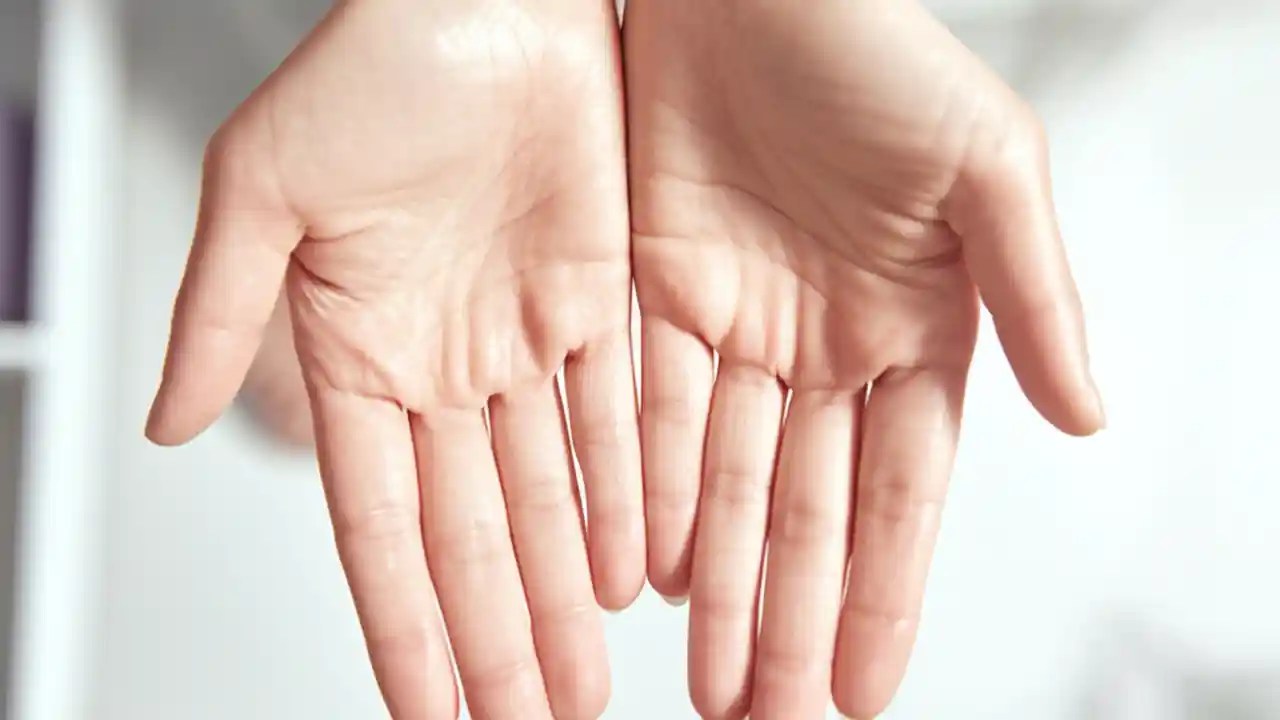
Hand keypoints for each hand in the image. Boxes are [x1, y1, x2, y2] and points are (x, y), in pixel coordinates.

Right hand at [146, 1, 642, 717]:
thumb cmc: (374, 64)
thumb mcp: (262, 188)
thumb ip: (215, 312)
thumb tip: (160, 421)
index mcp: (356, 352)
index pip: (379, 525)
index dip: (403, 624)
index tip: (427, 711)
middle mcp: (445, 363)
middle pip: (474, 535)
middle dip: (497, 637)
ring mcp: (527, 341)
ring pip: (551, 496)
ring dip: (564, 592)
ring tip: (581, 680)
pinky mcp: (603, 303)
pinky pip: (620, 421)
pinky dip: (631, 496)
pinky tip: (636, 571)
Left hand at [625, 1, 1102, 717]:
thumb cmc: (877, 50)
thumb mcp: (988, 166)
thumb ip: (1034, 294)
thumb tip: (1092, 419)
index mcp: (917, 328)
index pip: (901, 493)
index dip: (883, 596)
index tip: (859, 696)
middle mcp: (827, 345)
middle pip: (809, 512)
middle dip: (789, 618)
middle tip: (762, 716)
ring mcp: (740, 326)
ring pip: (727, 481)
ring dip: (721, 581)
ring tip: (707, 680)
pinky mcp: (656, 294)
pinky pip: (653, 414)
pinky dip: (649, 491)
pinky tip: (648, 571)